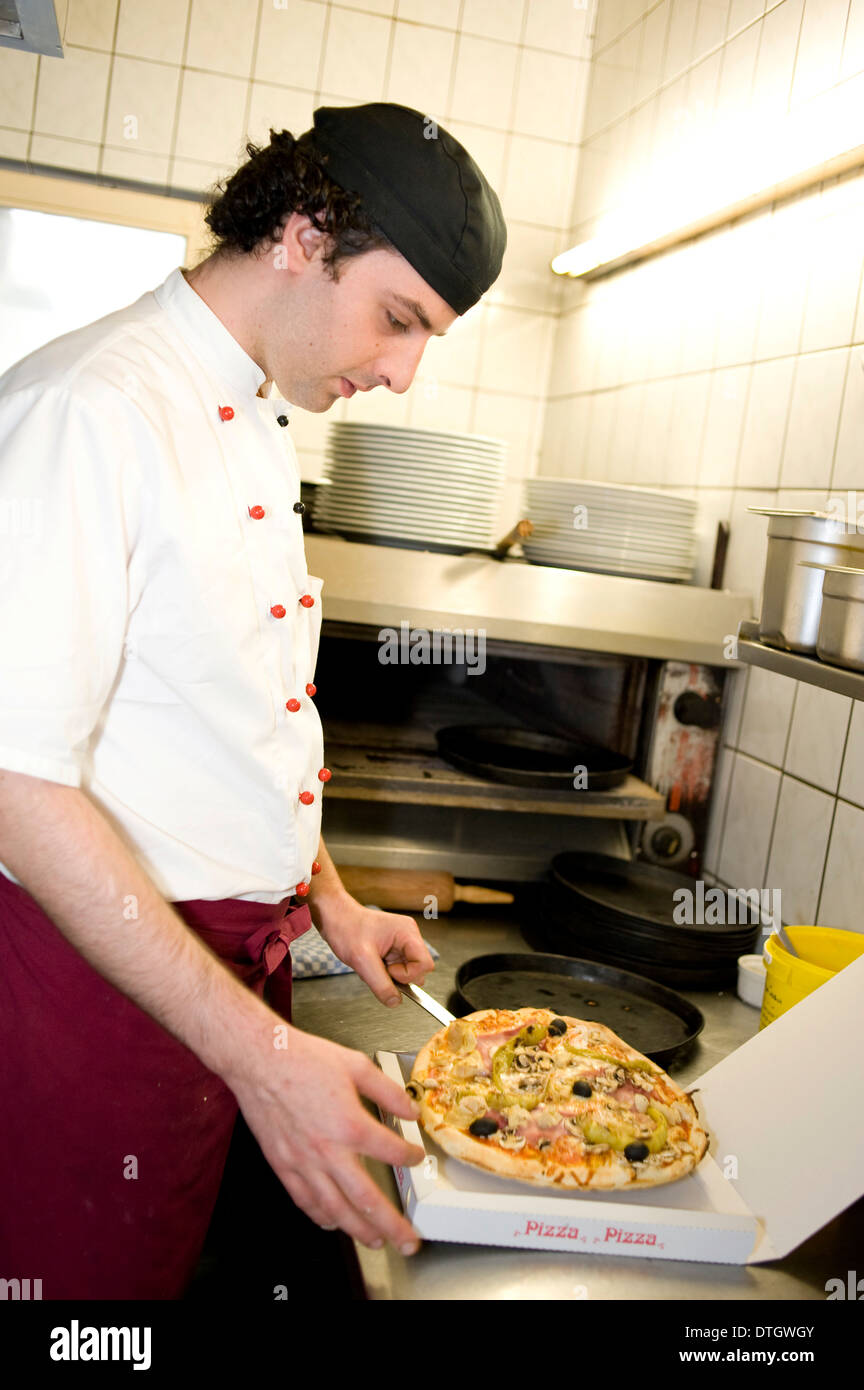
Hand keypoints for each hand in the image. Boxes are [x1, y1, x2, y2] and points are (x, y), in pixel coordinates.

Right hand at [232, 1025, 425, 1251]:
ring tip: (377, 1241)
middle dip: (391, 1224)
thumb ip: (387, 1091)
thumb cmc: (302, 1060)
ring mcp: (303, 1163)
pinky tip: (332, 1223)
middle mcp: (328, 1151)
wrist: (260, 1060)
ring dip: (359, 1230)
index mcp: (350, 1124)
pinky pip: (305, 1201)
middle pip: (366, 1199)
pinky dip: (321, 1217)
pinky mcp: (283, 1166)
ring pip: (335, 1209)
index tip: (416, 1158)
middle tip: (407, 1240)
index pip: (391, 1152)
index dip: (410, 1158)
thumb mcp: (356, 1065)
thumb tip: (409, 1109)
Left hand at [314, 894, 435, 1006]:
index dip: (408, 975)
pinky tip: (371, 964)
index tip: (388, 971)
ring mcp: (401, 943)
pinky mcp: (393, 950)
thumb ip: (380, 984)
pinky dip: (384, 973)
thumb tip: (395, 1002)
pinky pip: (397, 969)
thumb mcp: (362, 960)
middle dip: (398, 976)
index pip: (425, 964)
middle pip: (419, 970)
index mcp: (407, 933)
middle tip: (378, 967)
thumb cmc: (346, 928)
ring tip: (373, 964)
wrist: (335, 918)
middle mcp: (408, 937)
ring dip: (390, 975)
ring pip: (407, 972)